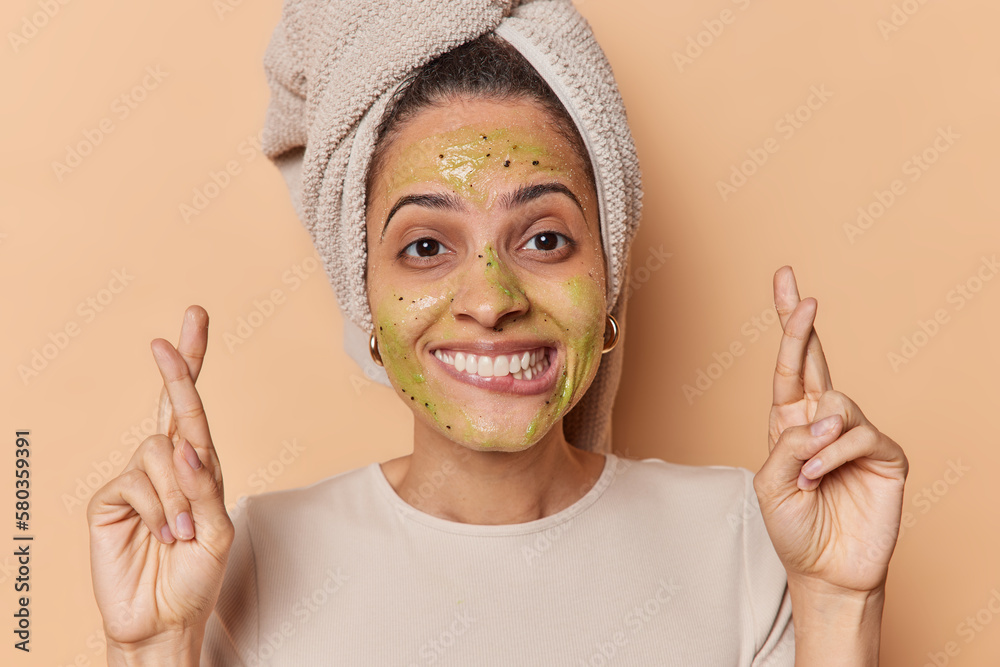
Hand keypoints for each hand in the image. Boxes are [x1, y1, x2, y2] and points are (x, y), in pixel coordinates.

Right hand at [87, 305, 233, 647]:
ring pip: (160, 452)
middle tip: (167, 342)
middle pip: (171, 407)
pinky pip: (136, 483)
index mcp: (200, 467)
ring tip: (180, 535)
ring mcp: (137, 480)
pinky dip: (157, 509)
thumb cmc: (196, 576)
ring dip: (178, 495)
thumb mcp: (217, 532)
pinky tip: (160, 535)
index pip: (194, 409)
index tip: (194, 318)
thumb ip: (205, 488)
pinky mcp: (110, 500)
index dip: (192, 364)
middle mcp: (169, 466)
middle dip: (176, 372)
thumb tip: (185, 445)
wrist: (164, 619)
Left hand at [753, 267, 907, 595]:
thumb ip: (788, 444)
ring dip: (816, 437)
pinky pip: (858, 434)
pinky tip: (823, 476)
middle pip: (814, 358)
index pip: (789, 367)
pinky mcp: (884, 454)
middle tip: (793, 282)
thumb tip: (823, 415)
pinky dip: (834, 454)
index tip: (785, 283)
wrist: (825, 571)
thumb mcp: (771, 484)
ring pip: (836, 402)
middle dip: (800, 320)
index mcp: (790, 422)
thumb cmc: (793, 527)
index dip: (789, 326)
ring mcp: (855, 434)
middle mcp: (822, 421)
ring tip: (809, 473)